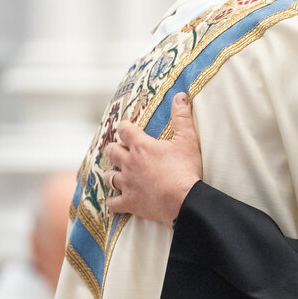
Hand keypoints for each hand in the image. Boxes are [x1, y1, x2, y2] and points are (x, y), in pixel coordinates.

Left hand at [105, 92, 203, 227]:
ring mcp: (127, 184)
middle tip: (119, 150)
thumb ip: (182, 117)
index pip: (124, 130)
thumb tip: (180, 95)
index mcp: (141, 146)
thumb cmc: (185, 170)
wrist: (184, 201)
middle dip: (114, 149)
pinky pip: (113, 203)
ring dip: (112, 174)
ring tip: (117, 175)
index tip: (127, 128)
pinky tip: (115, 201)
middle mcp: (129, 163)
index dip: (124, 127)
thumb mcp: (188, 140)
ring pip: (109, 177)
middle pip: (111, 152)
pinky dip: (113, 202)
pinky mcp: (129, 203)